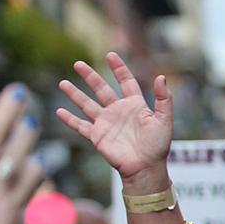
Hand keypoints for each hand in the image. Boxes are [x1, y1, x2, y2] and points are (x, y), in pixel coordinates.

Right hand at [57, 52, 172, 181]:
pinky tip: (60, 112)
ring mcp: (106, 123)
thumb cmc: (158, 146)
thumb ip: (164, 99)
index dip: (119, 69)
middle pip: (101, 89)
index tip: (110, 55)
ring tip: (62, 83)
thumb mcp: (164, 120)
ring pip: (87, 104)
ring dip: (75, 94)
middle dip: (90, 76)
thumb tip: (161, 76)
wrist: (146, 168)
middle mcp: (118, 112)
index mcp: (135, 105)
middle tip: (78, 63)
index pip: (126, 82)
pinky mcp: (97, 136)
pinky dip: (70, 119)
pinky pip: (81, 126)